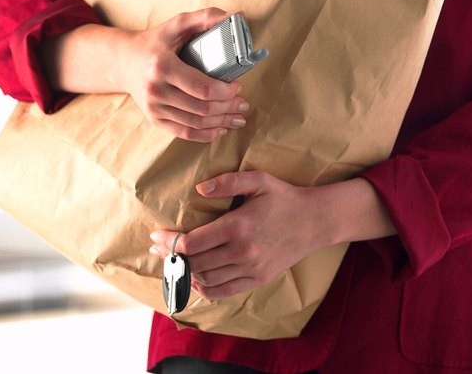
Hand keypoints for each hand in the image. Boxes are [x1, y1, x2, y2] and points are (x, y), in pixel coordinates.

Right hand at [40, 7, 248, 141]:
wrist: (123, 61)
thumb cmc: (155, 41)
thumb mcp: (177, 25)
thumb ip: (206, 17)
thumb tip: (237, 16)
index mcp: (163, 66)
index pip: (202, 88)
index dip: (225, 92)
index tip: (238, 87)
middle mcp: (156, 90)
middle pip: (202, 108)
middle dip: (228, 108)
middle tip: (243, 103)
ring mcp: (154, 108)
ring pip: (196, 123)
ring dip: (222, 122)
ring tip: (238, 117)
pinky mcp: (154, 120)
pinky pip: (184, 133)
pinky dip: (206, 134)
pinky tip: (221, 130)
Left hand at [150, 171, 327, 299]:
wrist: (315, 221)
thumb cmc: (284, 197)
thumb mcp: (259, 180)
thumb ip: (228, 182)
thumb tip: (199, 189)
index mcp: (238, 226)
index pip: (191, 243)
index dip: (169, 242)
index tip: (156, 236)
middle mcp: (242, 251)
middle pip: (194, 263)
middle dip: (170, 258)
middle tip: (158, 250)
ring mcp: (250, 268)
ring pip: (205, 280)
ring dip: (184, 273)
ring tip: (174, 262)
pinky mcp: (258, 279)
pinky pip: (222, 291)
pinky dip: (203, 289)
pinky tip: (195, 278)